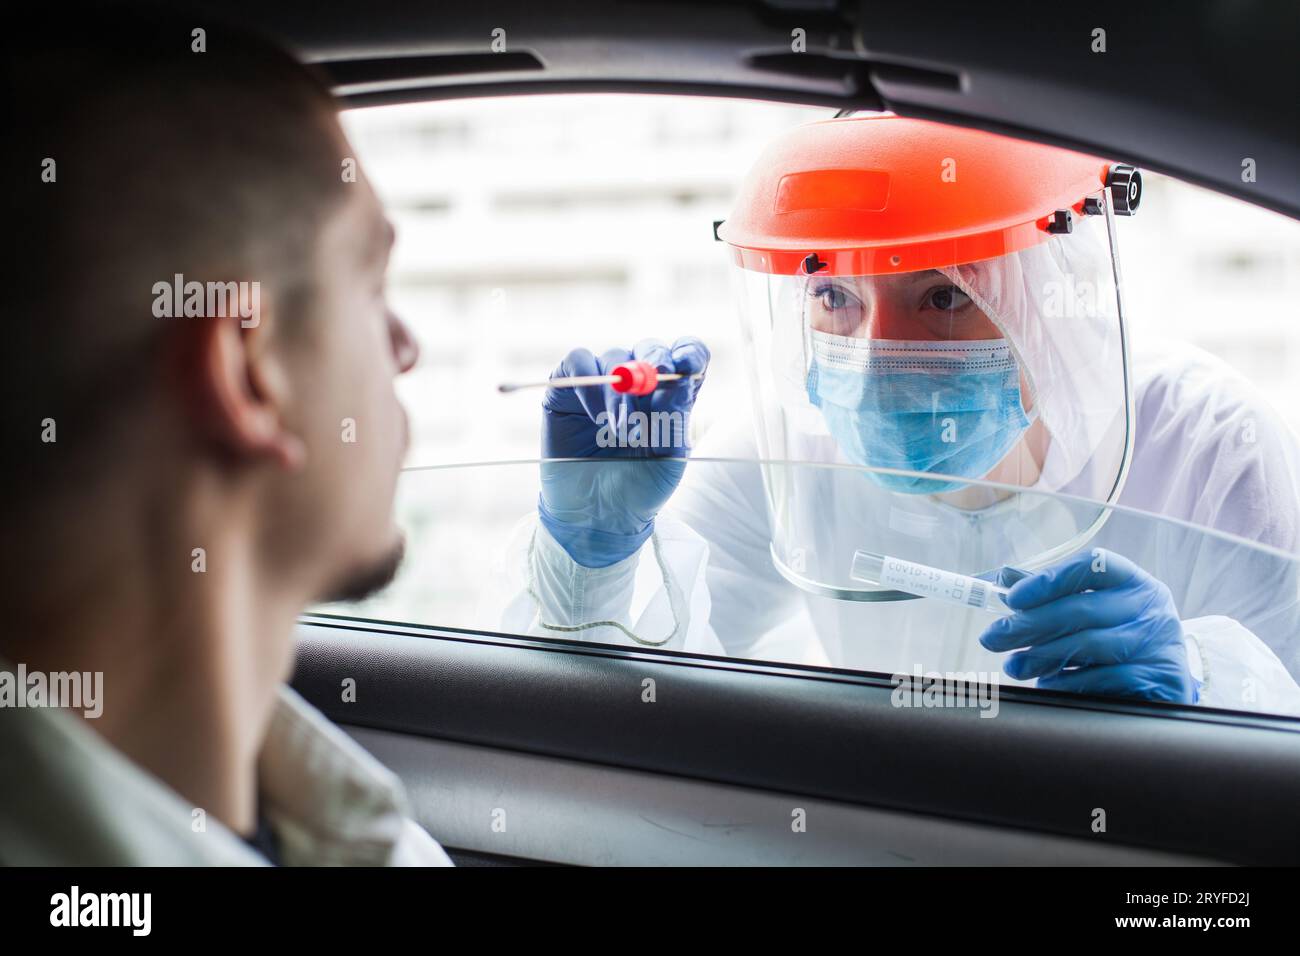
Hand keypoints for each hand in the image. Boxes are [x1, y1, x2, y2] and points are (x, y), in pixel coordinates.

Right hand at [538, 337, 708, 566]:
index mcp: (670, 397)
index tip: (688, 363)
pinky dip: (589, 384)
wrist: (598, 519)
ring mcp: (601, 386)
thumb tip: (681, 379)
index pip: (684, 356)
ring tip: (622, 430)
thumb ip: (676, 417)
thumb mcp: (669, 457)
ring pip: (613, 358)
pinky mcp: (567, 391)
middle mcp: (638, 386)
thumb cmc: (640, 489)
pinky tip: (596, 417)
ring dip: (620, 391)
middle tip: (658, 380)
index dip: (688, 351)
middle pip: (649, 349)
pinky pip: (577, 364)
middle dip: (655, 361)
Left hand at [979, 549, 1196, 703]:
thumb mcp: (1091, 610)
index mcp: (1132, 581)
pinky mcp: (1159, 677)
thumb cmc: (1116, 637)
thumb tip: (1004, 578)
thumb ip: (1051, 594)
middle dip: (1028, 625)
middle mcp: (1150, 606)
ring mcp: (1158, 642)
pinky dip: (1067, 681)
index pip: (1092, 565)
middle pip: (1081, 609)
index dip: (1049, 580)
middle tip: (993, 638)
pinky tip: (1047, 683)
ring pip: (1088, 644)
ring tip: (1013, 665)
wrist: (1165, 682)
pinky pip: (1102, 678)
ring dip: (1041, 656)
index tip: (1012, 598)